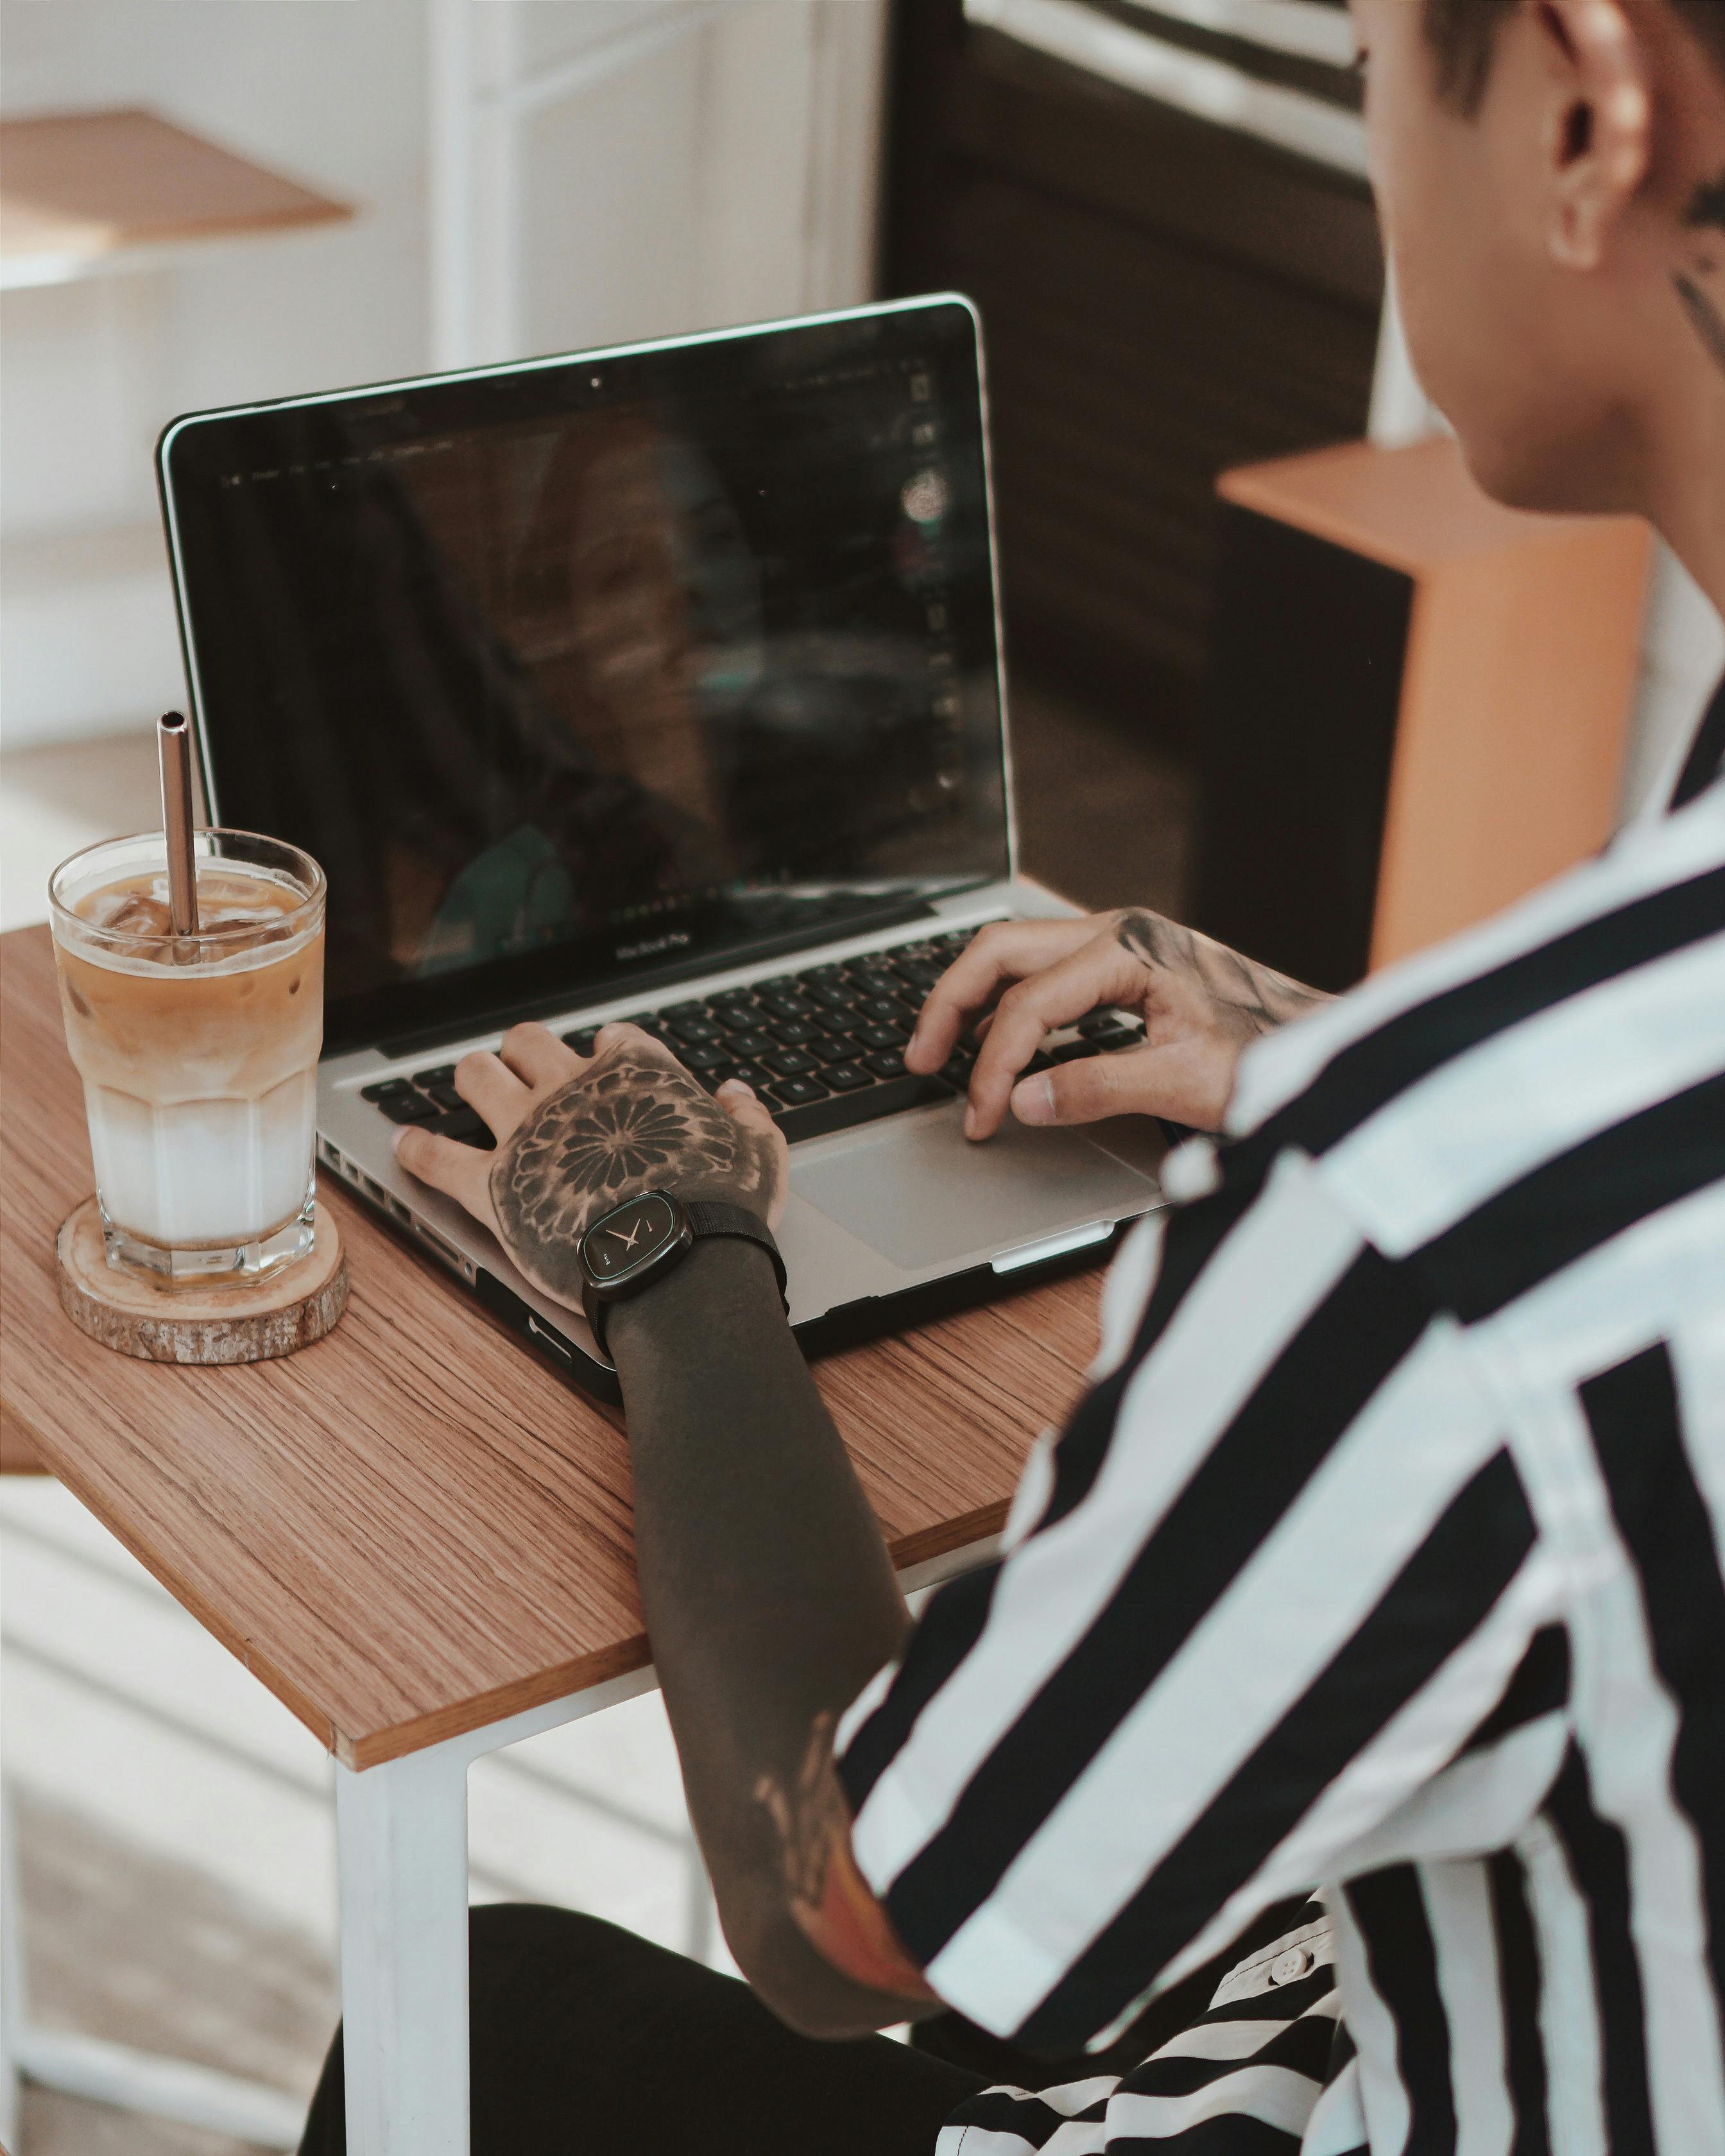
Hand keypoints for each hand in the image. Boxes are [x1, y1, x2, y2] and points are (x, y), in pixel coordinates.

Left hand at [393, 1022, 786, 1313]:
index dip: (609, 1052)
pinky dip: (415, 1149)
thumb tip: (737, 1095)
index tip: (608, 1064)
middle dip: (525, 1051)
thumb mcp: (761, 1154)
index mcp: (637, 1073)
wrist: (676, 1261)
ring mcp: (526, 1130)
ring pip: (477, 1075)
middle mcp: (572, 1087)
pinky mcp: (491, 1183)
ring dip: (473, 1075)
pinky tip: (403, 1143)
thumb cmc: (722, 1209)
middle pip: (530, 1042)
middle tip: (525, 1067)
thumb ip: (749, 1119)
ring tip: (471, 1079)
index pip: (613, 1041)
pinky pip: (436, 1157)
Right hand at [904, 909, 1328, 1139]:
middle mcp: (1121, 931)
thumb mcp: (1185, 1083)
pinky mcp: (1128, 962)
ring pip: (1018, 953)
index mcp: (1132, 950)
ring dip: (974, 997)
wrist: (1332, 1046)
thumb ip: (1098, 1088)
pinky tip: (1000, 1039)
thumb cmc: (1275, 1057)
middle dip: (952, 1005)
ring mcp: (1123, 941)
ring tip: (940, 1048)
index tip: (980, 1119)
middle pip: (1002, 951)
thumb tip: (1022, 1100)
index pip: (1029, 1006)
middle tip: (920, 1061)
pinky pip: (1046, 968)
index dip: (992, 1067)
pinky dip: (1009, 1001)